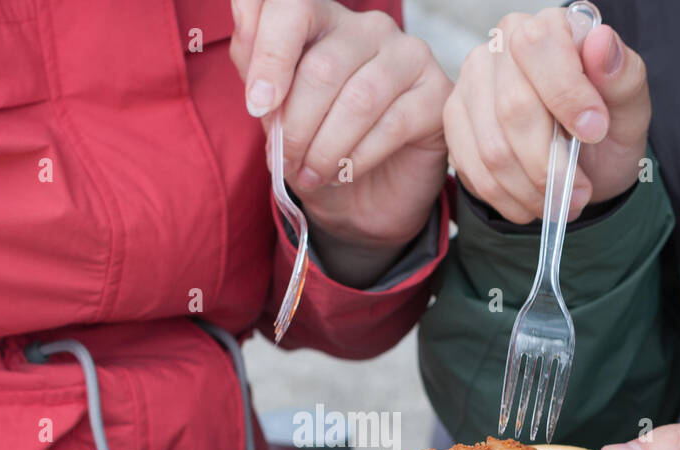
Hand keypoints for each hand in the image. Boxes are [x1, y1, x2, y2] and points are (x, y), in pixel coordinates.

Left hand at [230, 0, 450, 286]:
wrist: (362, 201)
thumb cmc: (317, 146)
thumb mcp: (274, 109)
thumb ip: (256, 62)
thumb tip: (241, 9)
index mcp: (323, 19)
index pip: (291, 7)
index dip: (270, 55)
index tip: (257, 106)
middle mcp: (368, 28)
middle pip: (322, 68)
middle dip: (295, 127)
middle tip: (285, 161)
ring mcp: (408, 56)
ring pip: (358, 99)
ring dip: (325, 149)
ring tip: (311, 174)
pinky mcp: (437, 93)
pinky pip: (392, 125)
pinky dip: (358, 159)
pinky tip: (343, 174)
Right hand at [445, 8, 649, 223]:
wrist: (583, 164)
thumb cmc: (606, 128)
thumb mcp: (630, 108)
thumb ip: (622, 75)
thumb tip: (600, 42)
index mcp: (549, 26)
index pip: (539, 47)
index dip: (566, 94)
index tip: (595, 132)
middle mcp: (502, 45)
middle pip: (513, 108)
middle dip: (549, 162)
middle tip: (579, 191)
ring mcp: (472, 83)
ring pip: (492, 148)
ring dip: (530, 189)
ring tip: (560, 203)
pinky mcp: (455, 120)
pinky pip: (474, 170)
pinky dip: (508, 199)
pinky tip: (533, 204)